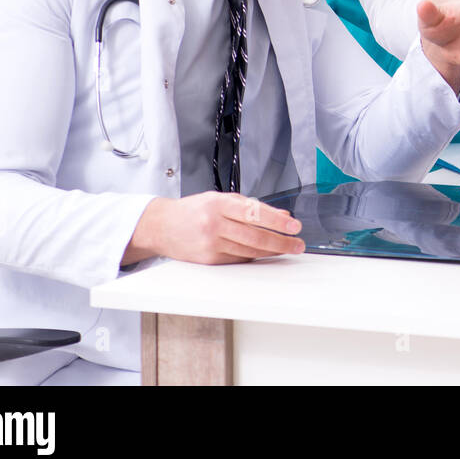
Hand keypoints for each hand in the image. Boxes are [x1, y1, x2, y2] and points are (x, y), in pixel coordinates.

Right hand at [125, 193, 305, 265]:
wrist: (161, 226)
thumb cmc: (193, 210)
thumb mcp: (221, 199)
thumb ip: (251, 206)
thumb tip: (281, 215)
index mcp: (219, 204)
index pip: (255, 212)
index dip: (277, 221)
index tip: (294, 226)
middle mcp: (214, 224)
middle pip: (255, 236)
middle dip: (281, 241)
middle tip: (298, 244)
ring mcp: (211, 244)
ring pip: (249, 250)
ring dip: (272, 251)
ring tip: (288, 249)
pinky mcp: (209, 260)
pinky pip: (238, 259)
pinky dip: (255, 256)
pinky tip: (266, 253)